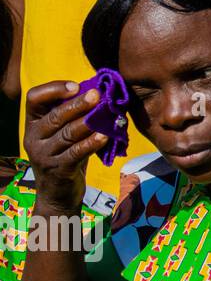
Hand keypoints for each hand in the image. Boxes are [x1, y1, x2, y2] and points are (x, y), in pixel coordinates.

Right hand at [23, 80, 108, 214]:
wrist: (58, 194)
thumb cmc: (65, 155)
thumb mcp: (63, 134)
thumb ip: (75, 115)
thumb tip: (100, 90)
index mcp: (34, 123)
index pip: (34, 99)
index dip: (53, 89)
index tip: (76, 86)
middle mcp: (34, 137)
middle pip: (55, 116)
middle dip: (77, 104)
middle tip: (97, 94)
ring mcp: (44, 155)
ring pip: (67, 134)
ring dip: (88, 122)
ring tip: (105, 112)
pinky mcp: (58, 170)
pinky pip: (76, 153)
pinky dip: (91, 143)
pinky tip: (105, 136)